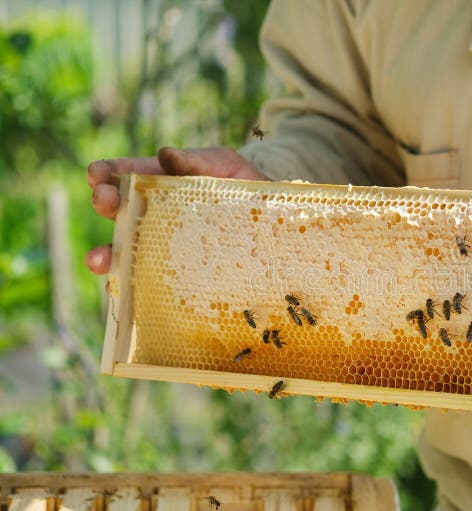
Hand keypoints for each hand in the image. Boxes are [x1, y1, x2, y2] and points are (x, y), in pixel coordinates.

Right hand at [86, 146, 266, 274]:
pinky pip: (146, 281)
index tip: (96, 174)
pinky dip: (130, 286)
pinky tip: (120, 288)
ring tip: (98, 259)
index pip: (126, 175)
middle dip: (106, 204)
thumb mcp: (221, 164)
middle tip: (103, 201)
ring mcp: (160, 245)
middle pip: (118, 211)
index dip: (106, 173)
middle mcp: (151, 214)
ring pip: (124, 250)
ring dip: (107, 254)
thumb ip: (196, 160)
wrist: (269, 220)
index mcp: (158, 182)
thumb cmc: (239, 185)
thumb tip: (166, 154)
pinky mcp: (174, 273)